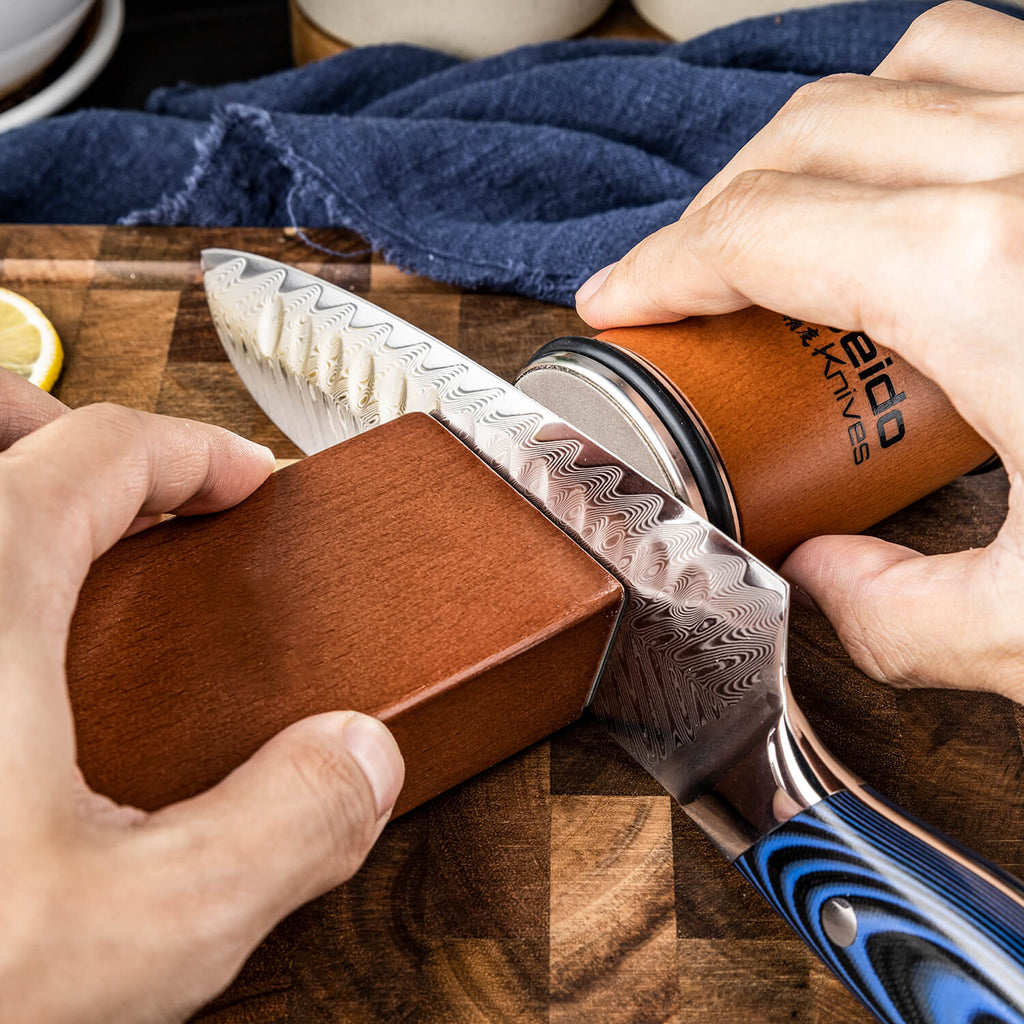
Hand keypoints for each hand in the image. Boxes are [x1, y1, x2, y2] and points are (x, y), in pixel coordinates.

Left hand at [0, 370, 403, 1022]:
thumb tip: (360, 760)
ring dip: (8, 484)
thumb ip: (280, 829)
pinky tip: (19, 683)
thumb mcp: (134, 929)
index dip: (196, 452)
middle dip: (59, 421)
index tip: (244, 480)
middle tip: (128, 481)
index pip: (105, 450)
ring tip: (61, 550)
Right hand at [575, 2, 1023, 700]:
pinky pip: (1018, 61)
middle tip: (698, 282)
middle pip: (812, 130)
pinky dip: (937, 108)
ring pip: (915, 61)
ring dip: (826, 137)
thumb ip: (905, 617)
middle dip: (724, 203)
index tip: (618, 299)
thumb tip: (823, 583)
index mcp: (991, 273)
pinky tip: (933, 186)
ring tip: (800, 221)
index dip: (662, 266)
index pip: (757, 230)